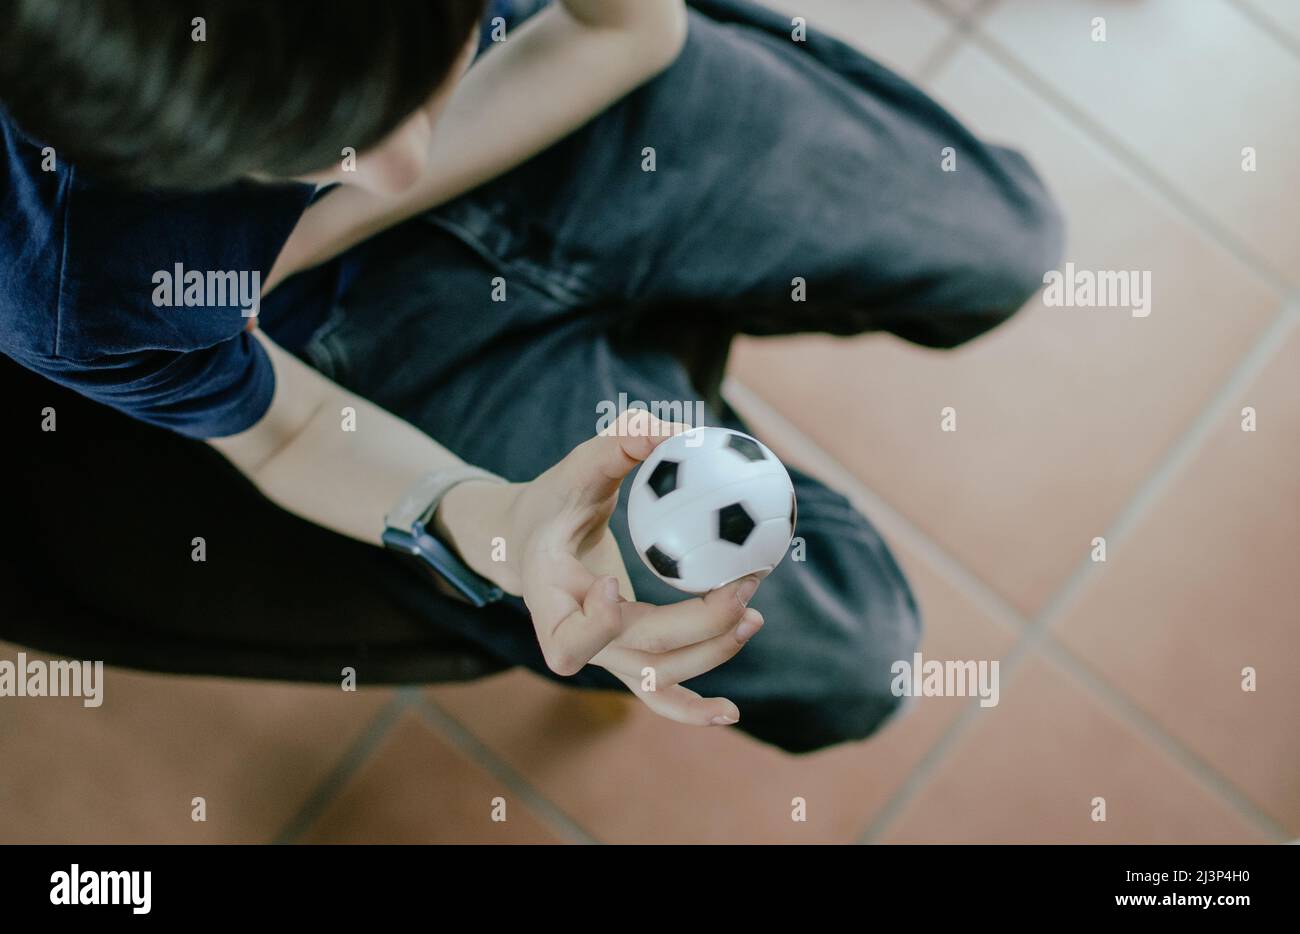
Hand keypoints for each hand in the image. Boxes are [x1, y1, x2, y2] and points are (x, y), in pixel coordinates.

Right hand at [438, 410, 763, 725]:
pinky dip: (692, 711)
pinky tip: (730, 712)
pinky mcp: (625, 661)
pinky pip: (659, 695)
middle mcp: (573, 636)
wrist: (530, 542)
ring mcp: (602, 656)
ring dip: (712, 653)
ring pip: (657, 677)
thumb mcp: (576, 469)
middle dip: (697, 625)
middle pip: (638, 649)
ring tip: (754, 614)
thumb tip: (677, 429)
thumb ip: (619, 444)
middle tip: (743, 587)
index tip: (614, 585)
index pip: (567, 633)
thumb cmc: (555, 500)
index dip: (595, 623)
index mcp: (549, 595)